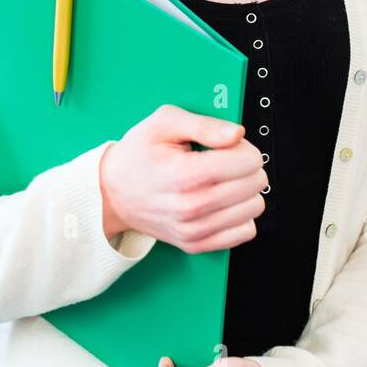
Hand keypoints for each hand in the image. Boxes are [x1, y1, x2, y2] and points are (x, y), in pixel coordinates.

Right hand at [99, 105, 266, 252]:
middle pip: (255, 183)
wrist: (112, 192)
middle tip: (225, 161)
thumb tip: (236, 134)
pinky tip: (222, 202)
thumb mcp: (164, 123)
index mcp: (185, 174)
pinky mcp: (196, 244)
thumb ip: (205, 125)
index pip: (248, 161)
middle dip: (247, 166)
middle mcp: (191, 206)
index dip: (243, 147)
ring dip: (245, 191)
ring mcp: (194, 229)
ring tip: (222, 181)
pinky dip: (240, 215)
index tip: (229, 146)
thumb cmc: (138, 155)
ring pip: (254, 208)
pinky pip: (245, 232)